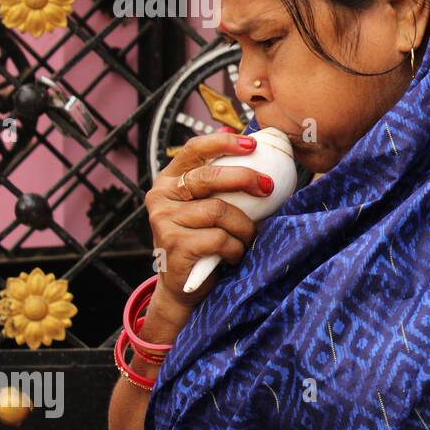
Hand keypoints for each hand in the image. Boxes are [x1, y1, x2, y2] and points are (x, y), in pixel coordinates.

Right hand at [146, 131, 272, 309]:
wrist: (183, 286)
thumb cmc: (205, 239)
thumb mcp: (208, 206)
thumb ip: (222, 182)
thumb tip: (256, 148)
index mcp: (170, 179)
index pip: (194, 149)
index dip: (223, 142)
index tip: (253, 145)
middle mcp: (161, 196)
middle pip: (209, 178)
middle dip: (244, 179)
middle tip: (268, 187)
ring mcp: (164, 221)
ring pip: (219, 211)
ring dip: (244, 227)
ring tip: (248, 238)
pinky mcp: (174, 245)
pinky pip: (219, 239)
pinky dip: (236, 248)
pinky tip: (234, 255)